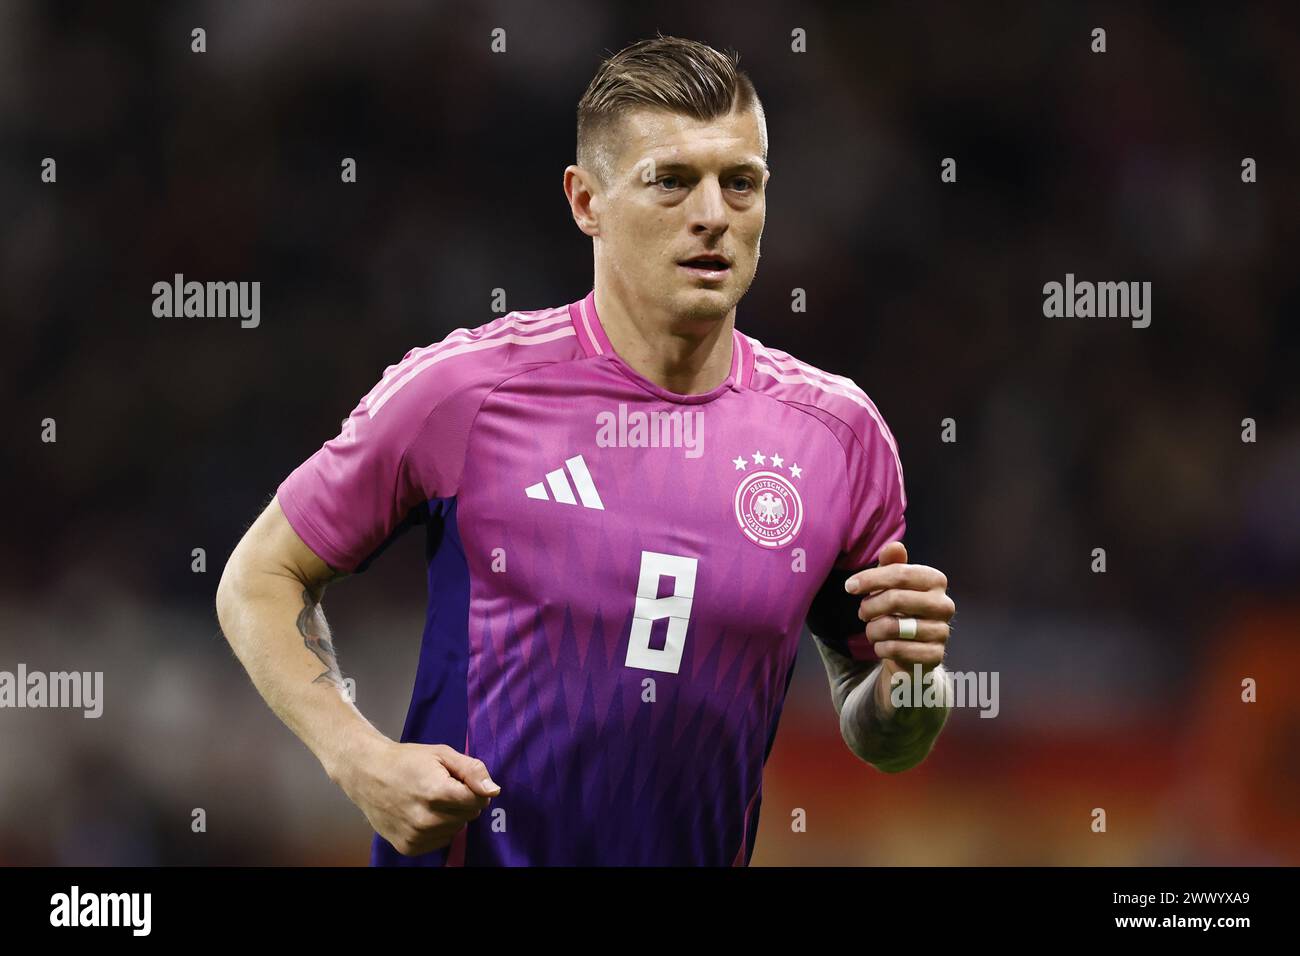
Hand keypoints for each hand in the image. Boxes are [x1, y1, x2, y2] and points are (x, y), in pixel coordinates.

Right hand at [335, 738, 500, 855]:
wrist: (367, 774)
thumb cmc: (406, 761)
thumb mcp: (442, 754)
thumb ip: (472, 770)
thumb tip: (493, 791)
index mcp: (436, 792)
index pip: (478, 800)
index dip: (475, 788)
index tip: (460, 780)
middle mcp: (426, 819)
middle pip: (468, 816)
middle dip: (463, 801)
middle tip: (442, 787)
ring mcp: (416, 835)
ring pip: (456, 829)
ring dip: (451, 816)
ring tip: (430, 799)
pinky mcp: (408, 847)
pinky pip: (440, 841)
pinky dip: (438, 829)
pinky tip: (423, 813)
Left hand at [844, 540, 953, 677]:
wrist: (911, 650)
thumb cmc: (899, 610)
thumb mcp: (893, 584)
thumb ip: (892, 565)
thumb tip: (894, 546)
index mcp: (936, 580)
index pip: (900, 573)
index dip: (870, 578)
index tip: (849, 586)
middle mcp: (944, 604)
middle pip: (895, 598)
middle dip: (869, 606)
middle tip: (862, 613)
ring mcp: (942, 631)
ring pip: (893, 627)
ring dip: (873, 630)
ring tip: (873, 630)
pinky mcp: (935, 656)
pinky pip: (896, 649)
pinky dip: (881, 648)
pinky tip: (882, 646)